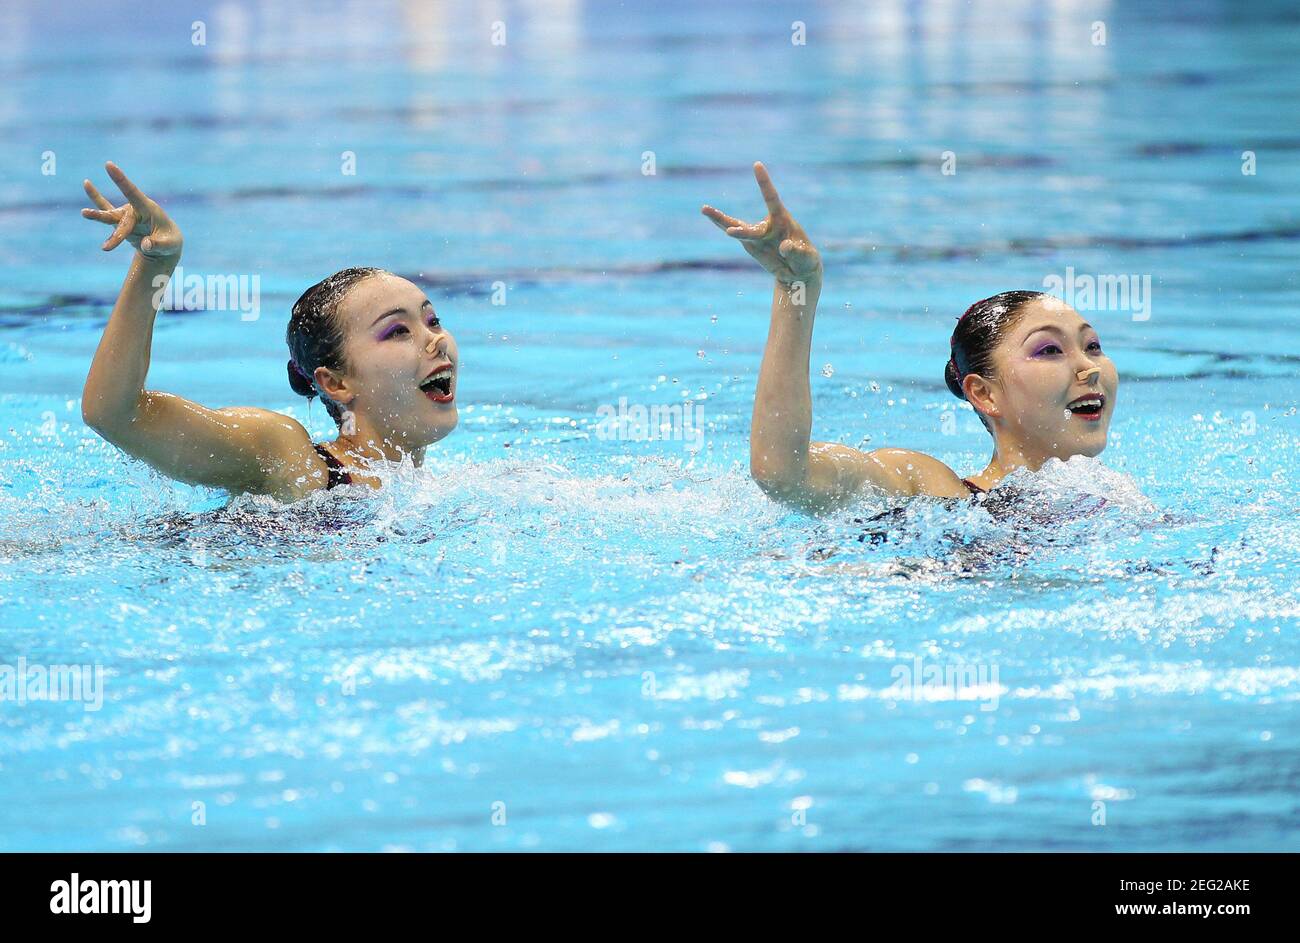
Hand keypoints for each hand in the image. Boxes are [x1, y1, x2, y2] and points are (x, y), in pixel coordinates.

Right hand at [81, 162, 181, 258]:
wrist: (165, 244)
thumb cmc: (169, 242)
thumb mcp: (169, 246)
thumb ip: (158, 245)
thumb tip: (145, 245)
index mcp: (150, 209)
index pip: (133, 193)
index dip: (121, 180)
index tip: (109, 165)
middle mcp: (136, 209)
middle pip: (123, 221)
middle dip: (118, 236)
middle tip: (106, 249)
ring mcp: (127, 214)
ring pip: (110, 217)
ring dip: (97, 216)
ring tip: (84, 213)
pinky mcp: (120, 220)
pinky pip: (105, 209)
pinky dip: (95, 197)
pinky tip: (87, 184)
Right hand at [701, 162, 821, 286]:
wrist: (798, 270)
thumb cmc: (806, 260)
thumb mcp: (806, 258)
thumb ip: (796, 251)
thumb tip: (784, 247)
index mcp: (783, 220)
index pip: (772, 199)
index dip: (764, 182)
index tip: (756, 164)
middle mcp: (767, 225)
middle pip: (750, 226)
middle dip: (741, 231)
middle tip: (730, 232)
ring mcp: (757, 234)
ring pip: (737, 227)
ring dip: (720, 220)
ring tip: (704, 209)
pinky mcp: (750, 244)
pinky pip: (736, 234)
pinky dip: (721, 225)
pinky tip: (709, 215)